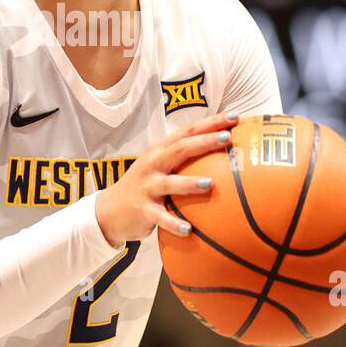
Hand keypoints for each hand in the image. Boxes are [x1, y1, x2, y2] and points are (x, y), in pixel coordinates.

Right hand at [94, 111, 239, 247]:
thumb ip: (187, 159)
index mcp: (161, 150)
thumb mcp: (162, 167)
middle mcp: (154, 164)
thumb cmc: (146, 186)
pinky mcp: (143, 210)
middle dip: (205, 142)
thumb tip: (228, 157)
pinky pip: (160, 217)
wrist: (110, 210)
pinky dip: (173, 223)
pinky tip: (187, 229)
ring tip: (209, 184)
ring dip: (189, 183)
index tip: (235, 116)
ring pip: (170, 183)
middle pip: (180, 148)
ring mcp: (147, 186)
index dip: (212, 122)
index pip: (189, 131)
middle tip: (228, 138)